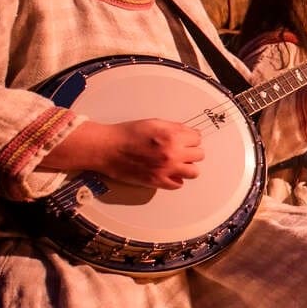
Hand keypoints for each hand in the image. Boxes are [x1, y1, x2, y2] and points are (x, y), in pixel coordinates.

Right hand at [86, 119, 204, 189]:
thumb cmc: (126, 135)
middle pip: (199, 155)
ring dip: (187, 167)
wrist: (107, 148)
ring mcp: (166, 169)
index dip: (191, 138)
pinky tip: (169, 173)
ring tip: (178, 163)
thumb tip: (188, 132)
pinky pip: (178, 184)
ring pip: (194, 172)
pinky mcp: (158, 181)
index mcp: (172, 136)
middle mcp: (172, 153)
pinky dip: (175, 179)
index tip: (186, 140)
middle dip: (191, 151)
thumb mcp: (154, 123)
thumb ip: (174, 128)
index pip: (198, 138)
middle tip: (181, 150)